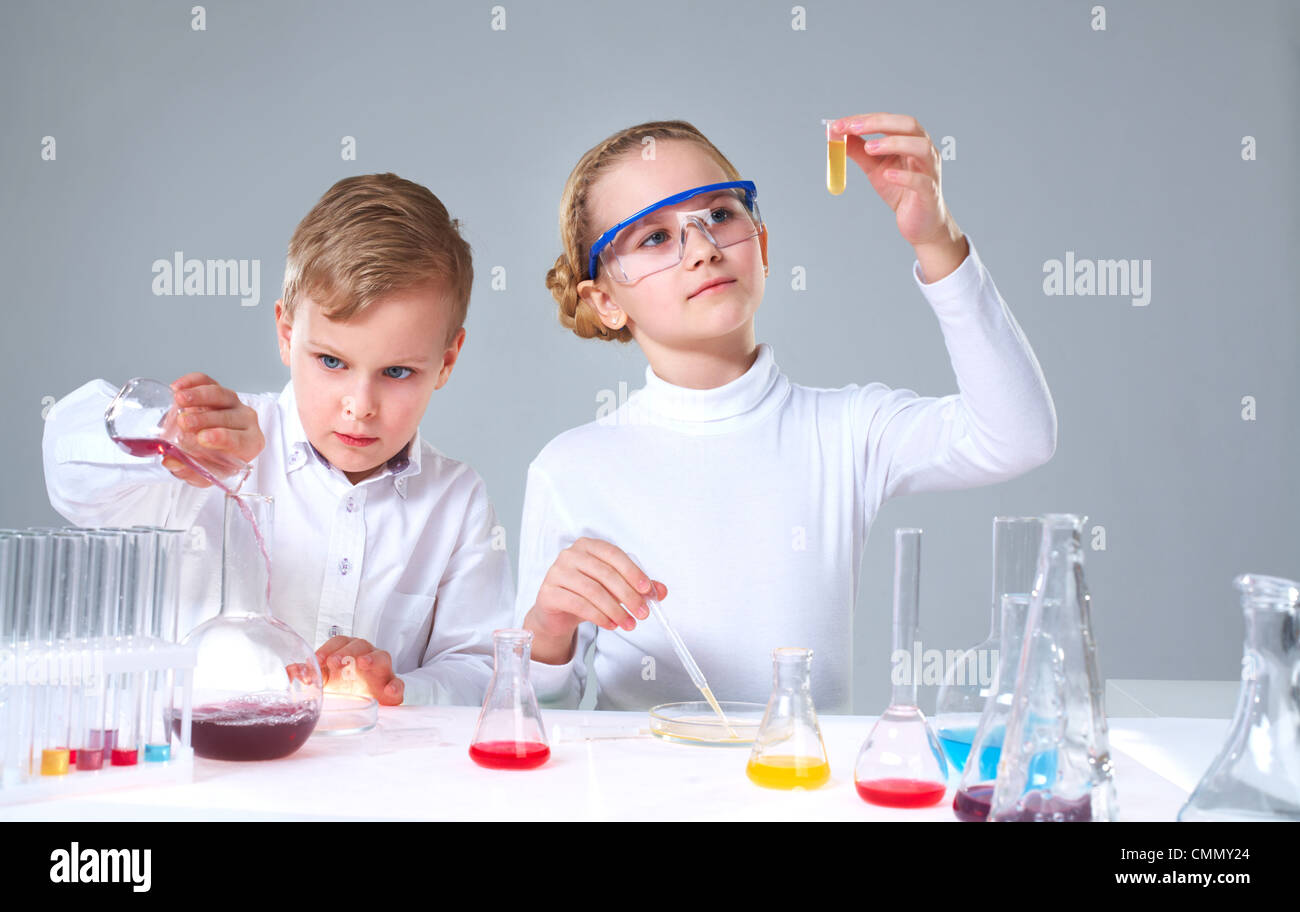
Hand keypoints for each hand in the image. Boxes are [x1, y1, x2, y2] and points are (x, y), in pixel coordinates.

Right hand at [164, 372, 264, 486]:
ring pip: (219, 394)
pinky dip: (193, 381)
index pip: (240, 439)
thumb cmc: (213, 462)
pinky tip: (178, 387)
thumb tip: (171, 461)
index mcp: (250, 444)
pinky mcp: (217, 391)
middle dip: (204, 418)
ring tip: (179, 400)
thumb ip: (188, 470)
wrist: (209, 448)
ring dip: (198, 396)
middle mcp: (246, 421)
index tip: (202, 438)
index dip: (222, 438)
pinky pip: (208, 381)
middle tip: (184, 423)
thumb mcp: (202, 474)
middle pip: (227, 416)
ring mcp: (233, 403)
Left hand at [316, 636, 404, 705]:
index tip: (318, 660)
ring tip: (363, 663)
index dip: (328, 648)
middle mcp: (366, 655)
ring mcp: (382, 670)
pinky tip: (389, 690)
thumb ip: (311, 675)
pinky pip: (398, 683)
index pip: (339, 642)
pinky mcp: (392, 687)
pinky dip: (395, 685)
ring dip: (372, 658)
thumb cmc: (345, 685)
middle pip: (360, 645)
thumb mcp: (325, 681)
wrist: (366, 702)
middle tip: (334, 661)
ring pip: (381, 657)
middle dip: (347, 651)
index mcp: (348, 651)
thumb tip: (291, 671)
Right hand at [522, 538, 667, 663]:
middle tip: (643, 613)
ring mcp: (557, 572)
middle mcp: (571, 555)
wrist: (558, 612)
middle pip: (605, 574)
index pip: (614, 555)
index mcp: (589, 546)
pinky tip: (611, 625)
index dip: (633, 572)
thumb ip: (637, 587)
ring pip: (593, 591)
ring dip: (616, 610)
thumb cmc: (586, 593)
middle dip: (628, 596)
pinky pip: (578, 604)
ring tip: (629, 623)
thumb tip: (661, 591)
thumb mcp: (614, 588)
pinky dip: (599, 616)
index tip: (648, 591)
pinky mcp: (549, 592)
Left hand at [831, 112, 961, 249]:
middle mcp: (924, 151)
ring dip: (894, 143)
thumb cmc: (900, 191)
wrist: (919, 222)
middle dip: (879, 124)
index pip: (890, 120)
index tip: (840, 124)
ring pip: (921, 147)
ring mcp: (930, 171)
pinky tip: (888, 175)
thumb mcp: (875, 168)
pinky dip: (905, 176)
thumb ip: (859, 151)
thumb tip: (836, 134)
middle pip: (909, 125)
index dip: (865, 119)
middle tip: (853, 128)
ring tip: (868, 149)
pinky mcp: (930, 193)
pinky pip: (922, 181)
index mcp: (910, 140)